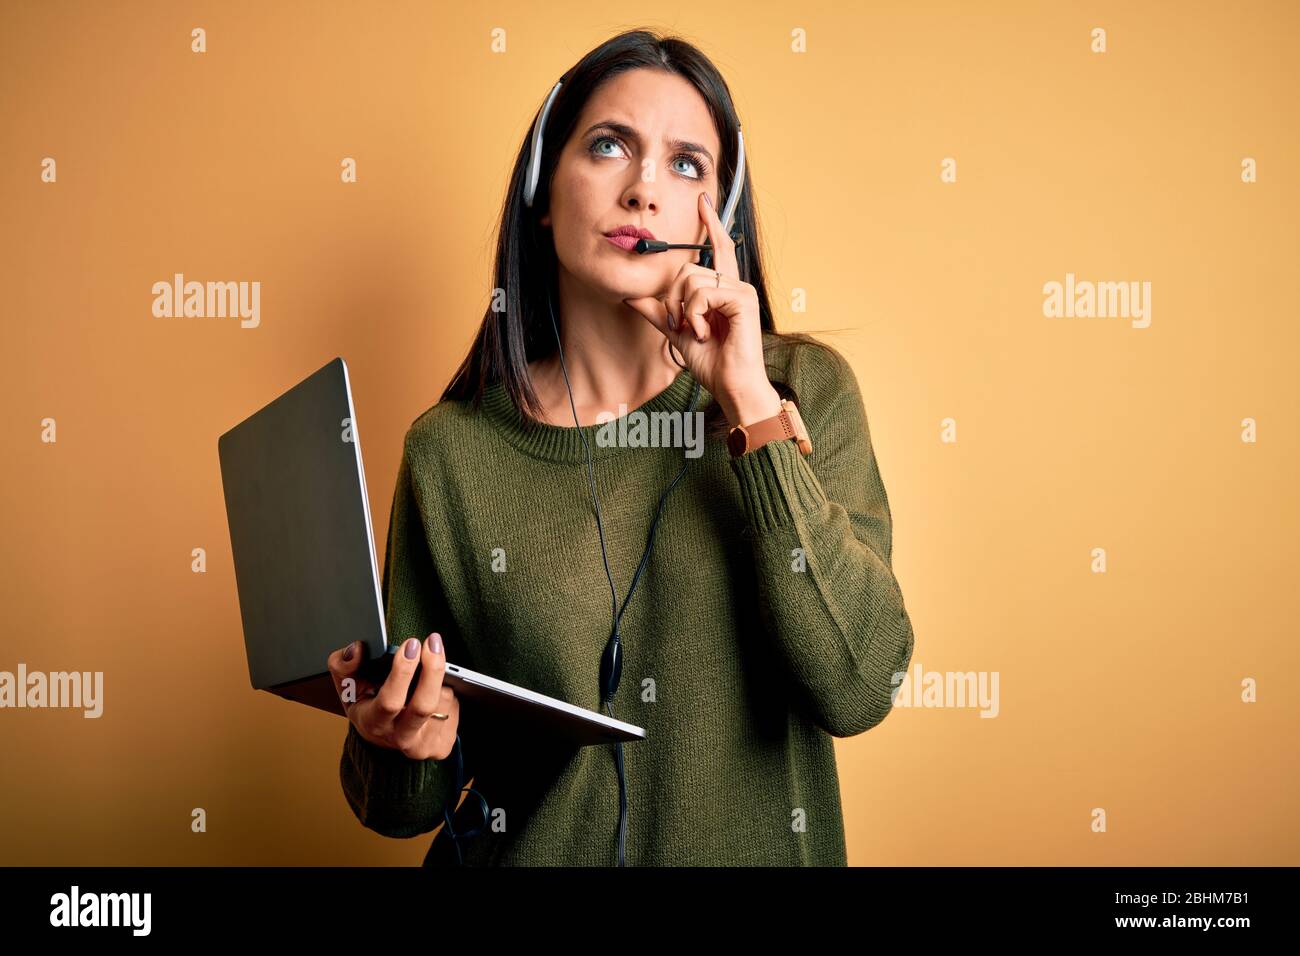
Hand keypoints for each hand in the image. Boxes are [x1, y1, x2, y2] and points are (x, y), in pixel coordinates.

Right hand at [327, 634, 459, 760]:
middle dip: (432, 668)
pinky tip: (436, 692)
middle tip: (433, 641)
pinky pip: (454, 708)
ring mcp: (423, 745)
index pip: (390, 701)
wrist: (383, 739)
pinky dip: (448, 693)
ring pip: (443, 700)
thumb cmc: (367, 706)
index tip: (411, 644)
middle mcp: (400, 739)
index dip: (402, 671)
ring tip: (426, 675)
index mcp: (374, 723)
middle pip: (424, 705)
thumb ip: (343, 664)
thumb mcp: (347, 687)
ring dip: (440, 680)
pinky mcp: (442, 746)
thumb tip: (358, 648)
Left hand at [621, 192, 782, 426]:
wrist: (731, 385)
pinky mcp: (743, 299)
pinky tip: (703, 332)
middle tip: (679, 323)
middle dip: (673, 297)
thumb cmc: (712, 362)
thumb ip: (657, 312)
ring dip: (683, 310)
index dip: (710, 223)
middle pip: (688, 268)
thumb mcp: (677, 332)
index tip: (702, 199)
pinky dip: (694, 315)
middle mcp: (735, 284)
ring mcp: (741, 290)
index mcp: (723, 289)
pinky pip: (703, 293)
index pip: (717, 248)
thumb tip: (631, 296)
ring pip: (692, 279)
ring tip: (695, 332)